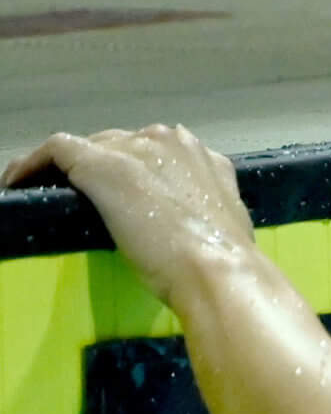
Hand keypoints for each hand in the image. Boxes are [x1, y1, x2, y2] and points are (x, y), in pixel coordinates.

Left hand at [3, 125, 256, 309]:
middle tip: (89, 203)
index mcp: (202, 157)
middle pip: (121, 144)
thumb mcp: (226, 224)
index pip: (156, 153)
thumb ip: (206, 209)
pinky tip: (16, 183)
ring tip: (51, 191)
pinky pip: (54, 151)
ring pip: (89, 146)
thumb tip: (194, 222)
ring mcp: (133, 149)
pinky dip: (31, 165)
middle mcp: (169, 141)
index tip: (124, 199)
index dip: (136, 172)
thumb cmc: (227, 261)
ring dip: (69, 168)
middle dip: (103, 168)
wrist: (218, 272)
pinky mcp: (99, 163)